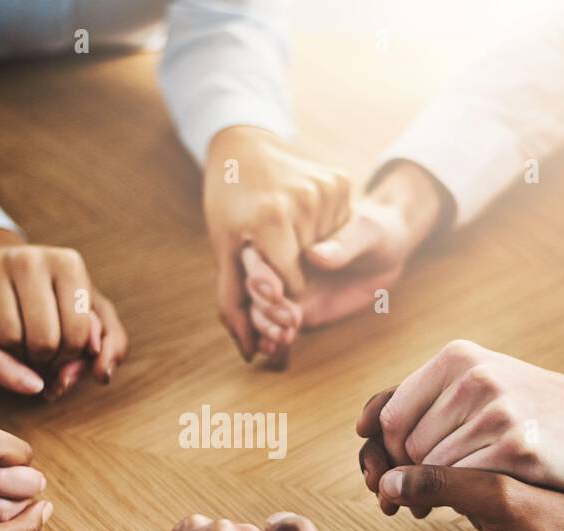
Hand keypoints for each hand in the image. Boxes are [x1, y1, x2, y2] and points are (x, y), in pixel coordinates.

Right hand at [0, 229, 127, 394]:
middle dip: (42, 359)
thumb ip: (110, 345)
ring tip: (16, 338)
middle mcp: (31, 256)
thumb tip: (102, 372)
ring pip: (7, 338)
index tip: (62, 348)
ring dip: (12, 353)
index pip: (77, 336)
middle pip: (43, 341)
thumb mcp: (86, 318)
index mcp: (69, 263)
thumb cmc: (50, 305)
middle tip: (38, 350)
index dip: (69, 357)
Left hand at [203, 127, 348, 358]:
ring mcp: (325, 186)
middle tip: (276, 259)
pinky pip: (337, 220)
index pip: (288, 286)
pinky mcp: (339, 178)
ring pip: (325, 245)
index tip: (268, 290)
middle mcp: (302, 200)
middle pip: (308, 268)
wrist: (244, 146)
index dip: (279, 295)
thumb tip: (249, 351)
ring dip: (308, 249)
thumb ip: (237, 300)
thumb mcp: (225, 250)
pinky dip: (323, 226)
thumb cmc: (227, 206)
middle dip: (294, 272)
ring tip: (288, 231)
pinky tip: (304, 215)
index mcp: (271, 221)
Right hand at [244, 160, 446, 361]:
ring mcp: (285, 291)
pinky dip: (270, 342)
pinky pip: (275, 329)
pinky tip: (277, 352)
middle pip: (250, 288)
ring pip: (258, 312)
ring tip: (286, 338)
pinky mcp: (298, 313)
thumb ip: (342, 244)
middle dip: (263, 307)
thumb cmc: (377, 232)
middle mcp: (277, 264)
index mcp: (284, 234)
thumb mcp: (367, 232)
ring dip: (265, 328)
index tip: (275, 291)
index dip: (259, 274)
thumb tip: (315, 256)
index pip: (257, 253)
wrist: (388, 255)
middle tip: (290, 319)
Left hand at [358, 340, 563, 498]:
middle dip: (409, 476)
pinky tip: (478, 496)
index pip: (392, 416)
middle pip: (408, 445)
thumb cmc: (527, 406)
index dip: (390, 450)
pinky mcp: (518, 449)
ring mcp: (498, 412)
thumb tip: (360, 427)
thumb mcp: (474, 382)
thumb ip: (416, 400)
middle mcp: (474, 378)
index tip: (400, 470)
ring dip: (433, 490)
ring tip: (449, 496)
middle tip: (420, 497)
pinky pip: (464, 483)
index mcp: (455, 358)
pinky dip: (463, 496)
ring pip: (431, 467)